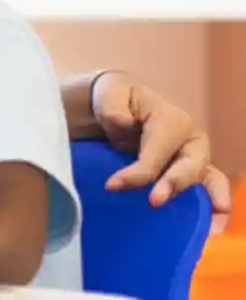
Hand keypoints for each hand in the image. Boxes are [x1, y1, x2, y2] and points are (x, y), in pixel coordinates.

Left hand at [93, 71, 231, 213]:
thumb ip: (112, 106)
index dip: (137, 172)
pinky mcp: (188, 173)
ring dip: (206, 199)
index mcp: (171, 118)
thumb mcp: (107, 95)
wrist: (113, 109)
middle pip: (190, 165)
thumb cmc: (113, 102)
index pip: (157, 152)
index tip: (111, 186)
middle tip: (154, 202)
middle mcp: (189, 139)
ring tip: (209, 224)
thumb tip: (122, 122)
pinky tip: (213, 226)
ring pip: (207, 179)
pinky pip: (209, 188)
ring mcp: (192, 157)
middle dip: (174, 184)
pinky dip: (214, 204)